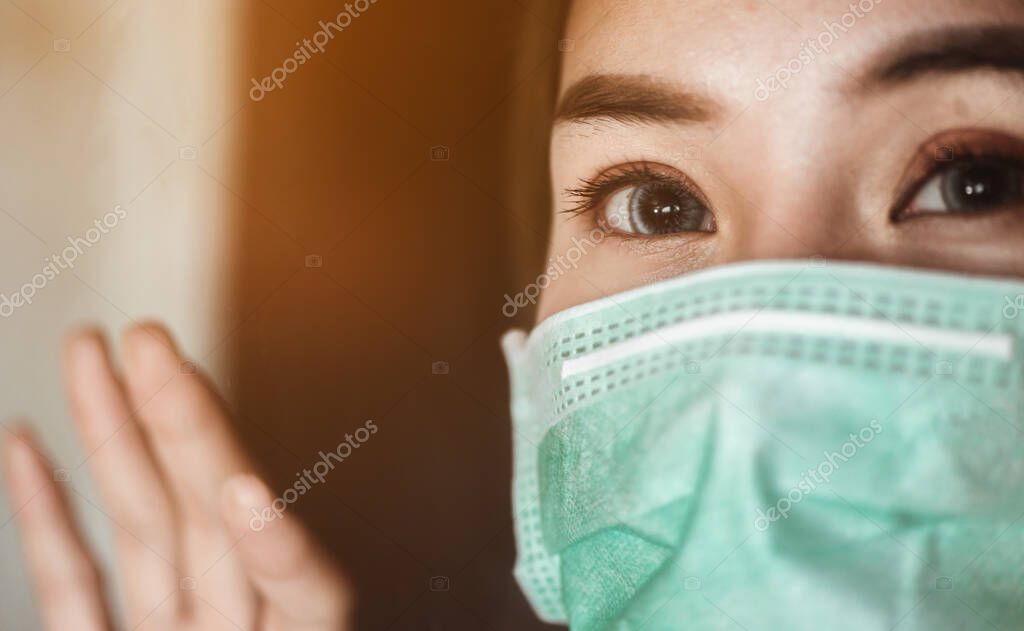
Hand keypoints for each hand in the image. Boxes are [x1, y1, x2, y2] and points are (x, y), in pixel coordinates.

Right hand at [3, 324, 352, 630]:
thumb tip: (257, 525)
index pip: (307, 592)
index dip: (280, 545)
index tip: (244, 492)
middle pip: (211, 522)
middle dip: (179, 428)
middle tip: (150, 340)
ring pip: (140, 528)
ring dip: (110, 438)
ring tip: (89, 353)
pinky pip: (71, 582)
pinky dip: (47, 518)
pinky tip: (30, 448)